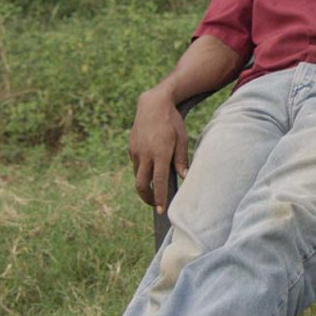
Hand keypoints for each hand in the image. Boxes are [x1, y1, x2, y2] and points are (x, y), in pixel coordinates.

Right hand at [128, 88, 189, 213]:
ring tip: (154, 189)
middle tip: (156, 205)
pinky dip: (142, 171)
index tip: (162, 211)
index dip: (160, 198)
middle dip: (147, 198)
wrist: (153, 104)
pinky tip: (150, 169)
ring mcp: (136, 151)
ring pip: (137, 175)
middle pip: (141, 184)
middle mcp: (145, 154)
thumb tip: (185, 177)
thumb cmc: (172, 122)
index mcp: (160, 153)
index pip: (159, 181)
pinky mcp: (131, 148)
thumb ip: (182, 160)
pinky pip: (135, 164)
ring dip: (145, 185)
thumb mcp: (182, 139)